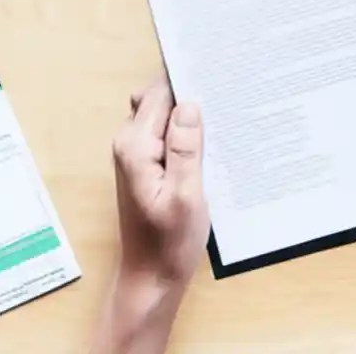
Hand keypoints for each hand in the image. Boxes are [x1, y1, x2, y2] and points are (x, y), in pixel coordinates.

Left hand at [112, 78, 209, 289]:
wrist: (150, 279)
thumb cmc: (169, 244)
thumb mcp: (186, 196)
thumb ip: (185, 148)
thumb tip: (188, 105)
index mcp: (136, 147)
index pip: (160, 94)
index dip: (188, 83)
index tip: (217, 76)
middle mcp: (128, 144)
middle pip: (160, 100)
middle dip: (190, 95)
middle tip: (226, 98)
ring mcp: (135, 155)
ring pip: (163, 115)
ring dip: (190, 115)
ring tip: (223, 120)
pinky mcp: (145, 165)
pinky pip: (165, 134)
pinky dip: (186, 133)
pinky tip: (209, 144)